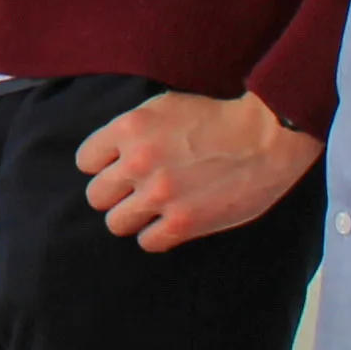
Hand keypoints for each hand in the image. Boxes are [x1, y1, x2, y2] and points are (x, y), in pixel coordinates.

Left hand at [76, 89, 321, 250]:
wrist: (265, 136)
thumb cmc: (217, 118)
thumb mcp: (164, 107)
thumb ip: (132, 130)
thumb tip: (110, 152)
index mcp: (129, 129)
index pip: (85, 161)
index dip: (103, 166)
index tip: (119, 168)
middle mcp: (138, 163)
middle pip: (96, 196)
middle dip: (115, 195)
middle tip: (136, 192)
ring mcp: (159, 195)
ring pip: (116, 223)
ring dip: (133, 218)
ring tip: (152, 210)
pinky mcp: (183, 222)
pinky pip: (147, 242)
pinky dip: (156, 236)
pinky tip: (170, 224)